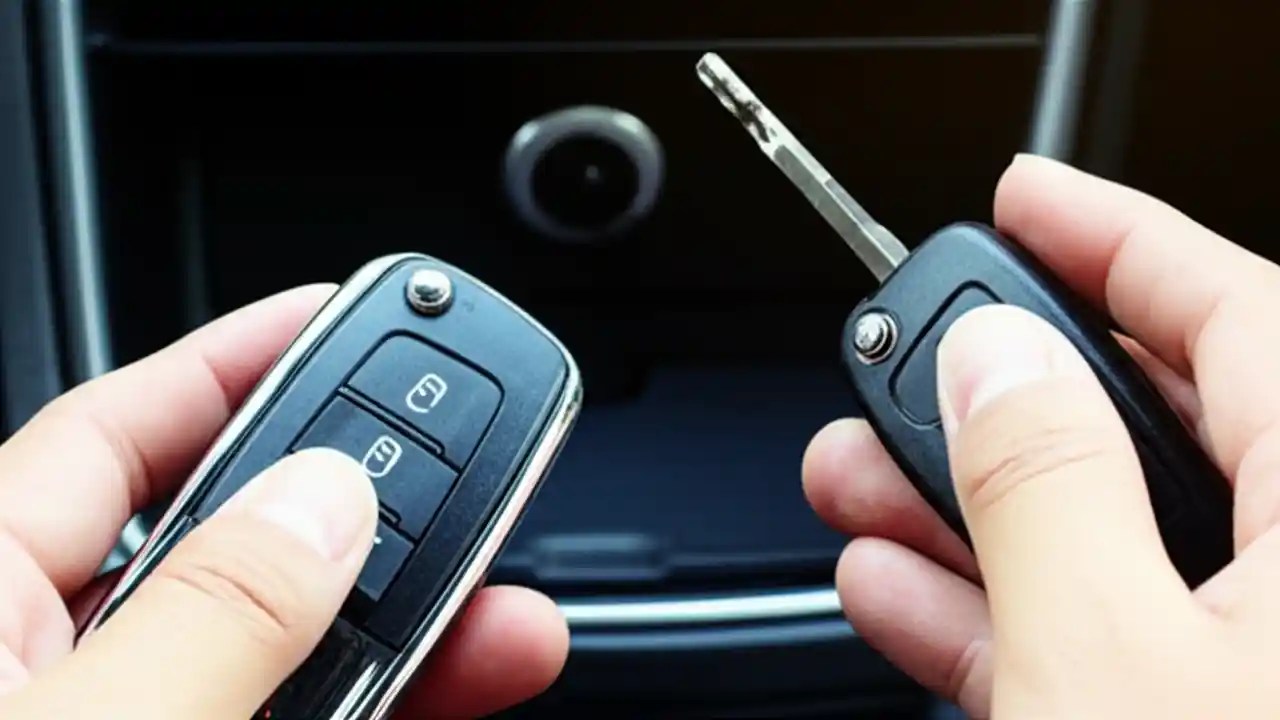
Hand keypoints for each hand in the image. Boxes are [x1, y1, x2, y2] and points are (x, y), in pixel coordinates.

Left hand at [0, 286, 567, 717]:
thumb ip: (211, 614)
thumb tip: (328, 505)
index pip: (115, 430)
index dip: (235, 363)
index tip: (341, 316)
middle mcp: (45, 666)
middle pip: (232, 541)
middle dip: (364, 511)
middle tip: (471, 479)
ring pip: (281, 652)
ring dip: (404, 633)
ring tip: (507, 625)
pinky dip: (379, 709)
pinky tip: (452, 688)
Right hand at [803, 154, 1279, 717]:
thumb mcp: (1113, 657)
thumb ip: (1047, 487)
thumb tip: (990, 365)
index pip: (1235, 314)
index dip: (1115, 238)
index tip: (1020, 201)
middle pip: (1144, 425)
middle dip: (993, 393)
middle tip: (905, 365)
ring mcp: (1248, 658)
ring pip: (1095, 536)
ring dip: (957, 507)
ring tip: (855, 481)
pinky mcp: (1182, 716)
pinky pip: (1081, 636)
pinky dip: (980, 610)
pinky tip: (895, 585)